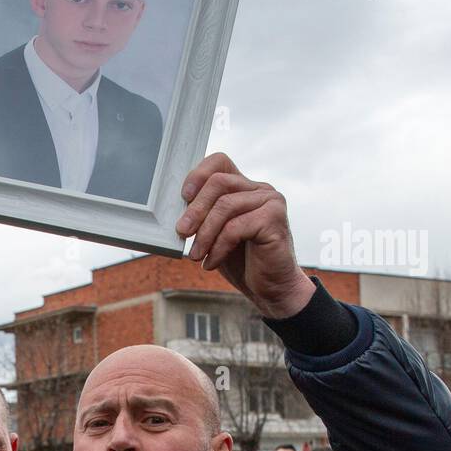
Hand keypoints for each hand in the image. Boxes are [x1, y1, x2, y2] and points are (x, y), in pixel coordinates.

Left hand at [176, 153, 314, 318]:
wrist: (272, 288)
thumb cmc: (244, 261)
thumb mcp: (217, 233)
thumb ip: (204, 215)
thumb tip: (176, 209)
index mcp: (246, 187)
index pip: (220, 162)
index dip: (198, 174)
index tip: (184, 197)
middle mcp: (261, 189)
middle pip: (219, 182)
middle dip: (196, 209)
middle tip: (182, 232)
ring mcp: (271, 202)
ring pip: (225, 206)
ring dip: (205, 233)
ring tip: (196, 255)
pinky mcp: (274, 219)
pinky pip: (235, 227)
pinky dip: (218, 247)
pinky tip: (212, 262)